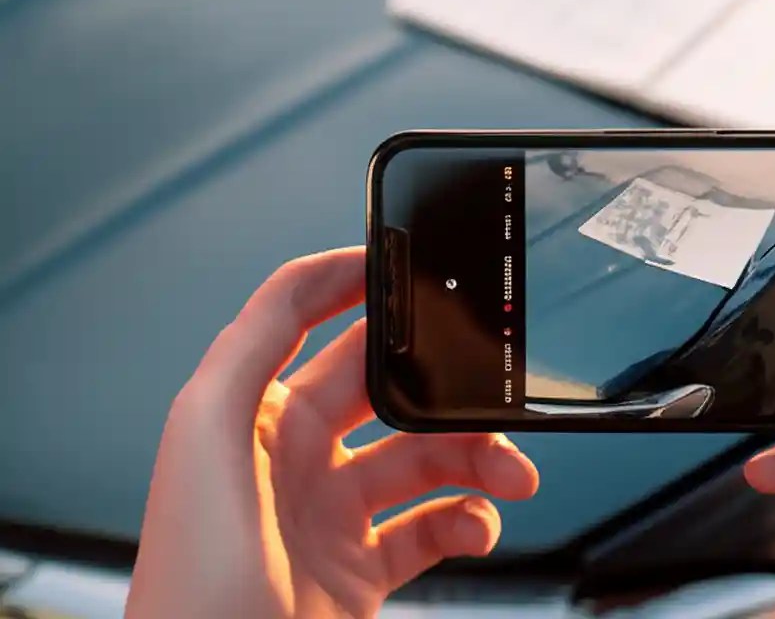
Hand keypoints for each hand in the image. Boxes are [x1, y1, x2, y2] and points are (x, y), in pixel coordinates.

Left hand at [126, 248, 538, 618]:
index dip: (362, 281)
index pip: (309, 316)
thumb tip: (309, 277)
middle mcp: (295, 453)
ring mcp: (331, 511)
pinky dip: (470, 520)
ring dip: (479, 458)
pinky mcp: (362, 566)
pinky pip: (434, 526)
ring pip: (426, 457)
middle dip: (449, 383)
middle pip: (391, 387)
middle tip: (492, 391)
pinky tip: (479, 525)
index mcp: (253, 410)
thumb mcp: (206, 435)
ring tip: (511, 476)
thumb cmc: (195, 577)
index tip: (421, 266)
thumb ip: (250, 345)